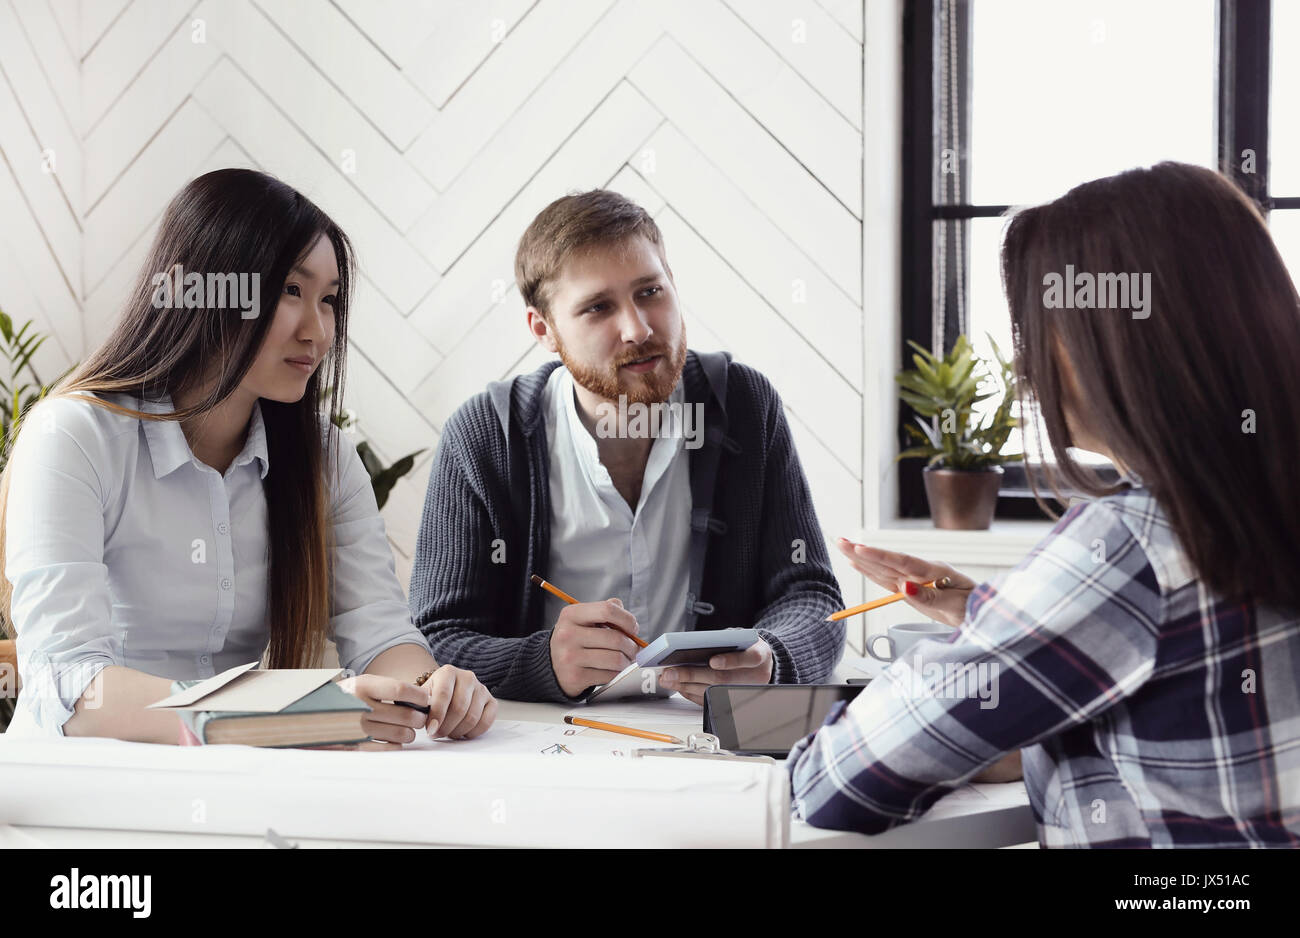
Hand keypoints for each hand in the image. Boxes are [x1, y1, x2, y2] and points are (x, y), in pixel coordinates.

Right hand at [336, 673, 434, 745]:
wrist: (309, 717)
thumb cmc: (345, 699)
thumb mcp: (360, 684)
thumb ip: (386, 688)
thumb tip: (421, 698)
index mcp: (362, 686)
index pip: (401, 689)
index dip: (419, 696)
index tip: (426, 699)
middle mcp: (359, 706)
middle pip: (406, 714)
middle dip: (419, 718)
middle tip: (419, 718)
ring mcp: (356, 728)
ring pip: (401, 733)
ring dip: (409, 733)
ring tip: (407, 731)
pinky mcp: (354, 746)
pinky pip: (388, 749)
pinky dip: (396, 746)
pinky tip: (394, 741)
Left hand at [422, 664, 496, 738]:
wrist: (445, 692)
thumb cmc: (431, 697)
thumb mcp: (421, 697)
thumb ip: (419, 705)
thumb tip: (422, 720)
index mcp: (448, 672)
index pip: (444, 695)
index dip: (437, 715)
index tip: (431, 730)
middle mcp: (467, 677)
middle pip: (459, 708)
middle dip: (446, 727)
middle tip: (437, 734)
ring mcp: (481, 688)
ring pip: (472, 717)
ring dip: (458, 731)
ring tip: (448, 732)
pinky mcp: (492, 701)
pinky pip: (486, 721)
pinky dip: (473, 732)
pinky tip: (463, 732)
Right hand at [549, 598, 641, 696]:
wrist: (550, 665)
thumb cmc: (574, 639)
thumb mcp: (582, 619)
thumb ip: (605, 612)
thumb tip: (631, 623)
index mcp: (571, 614)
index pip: (607, 610)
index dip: (627, 619)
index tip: (633, 628)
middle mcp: (568, 634)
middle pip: (615, 638)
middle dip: (632, 646)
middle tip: (633, 649)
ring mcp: (570, 656)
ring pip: (616, 659)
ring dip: (627, 661)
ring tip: (625, 660)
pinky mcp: (575, 677)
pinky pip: (609, 675)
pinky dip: (616, 674)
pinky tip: (612, 670)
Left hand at [657, 639, 773, 706]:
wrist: (761, 662)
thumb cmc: (745, 646)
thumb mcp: (740, 637)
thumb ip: (723, 640)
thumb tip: (692, 646)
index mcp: (760, 654)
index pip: (750, 658)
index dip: (731, 661)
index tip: (713, 661)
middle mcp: (755, 676)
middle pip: (723, 679)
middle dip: (693, 675)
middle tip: (670, 672)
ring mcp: (744, 691)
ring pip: (713, 691)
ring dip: (686, 686)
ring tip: (667, 679)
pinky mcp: (732, 700)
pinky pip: (710, 699)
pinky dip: (691, 693)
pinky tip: (678, 686)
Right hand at [835, 538, 975, 628]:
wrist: (984, 612)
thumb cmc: (975, 606)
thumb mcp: (957, 604)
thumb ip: (930, 595)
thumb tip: (904, 587)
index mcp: (933, 571)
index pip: (902, 562)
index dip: (879, 556)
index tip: (859, 549)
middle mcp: (921, 571)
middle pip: (887, 561)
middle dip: (863, 551)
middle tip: (839, 540)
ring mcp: (915, 579)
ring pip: (884, 568)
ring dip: (863, 558)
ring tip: (843, 546)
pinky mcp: (911, 589)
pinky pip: (887, 579)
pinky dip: (871, 571)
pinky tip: (858, 563)